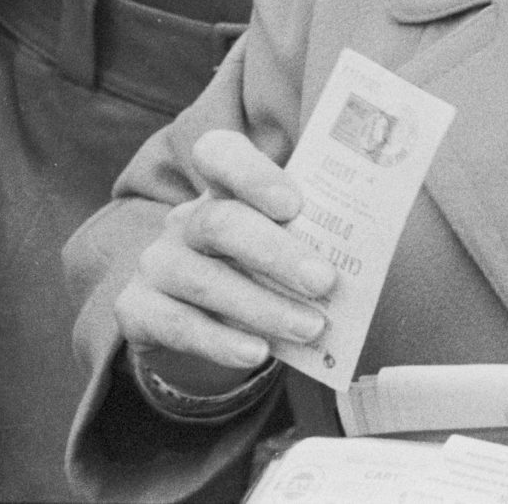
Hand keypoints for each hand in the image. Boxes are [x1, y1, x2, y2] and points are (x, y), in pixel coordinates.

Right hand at [114, 130, 335, 396]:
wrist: (201, 322)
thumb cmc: (260, 269)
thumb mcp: (285, 243)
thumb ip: (313, 235)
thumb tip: (370, 248)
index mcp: (222, 188)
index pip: (219, 153)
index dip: (253, 174)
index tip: (294, 204)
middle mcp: (183, 220)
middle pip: (220, 223)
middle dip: (276, 253)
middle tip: (325, 280)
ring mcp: (156, 263)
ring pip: (204, 280)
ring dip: (263, 306)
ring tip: (312, 327)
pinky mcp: (137, 310)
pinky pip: (178, 325)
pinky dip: (222, 342)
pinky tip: (258, 353)